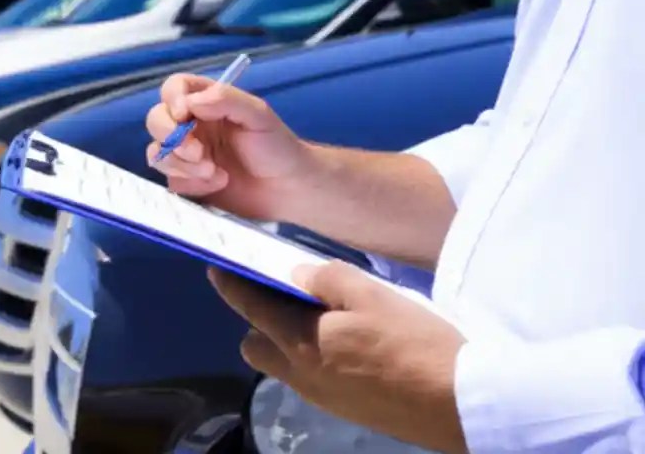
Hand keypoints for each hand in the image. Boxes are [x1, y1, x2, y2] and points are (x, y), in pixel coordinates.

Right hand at [145, 72, 314, 219]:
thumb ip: (226, 99)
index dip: (172, 99)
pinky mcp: (187, 181)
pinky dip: (191, 183)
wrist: (288, 191)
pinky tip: (217, 184)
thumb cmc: (277, 147)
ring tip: (214, 172)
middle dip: (171, 136)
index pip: (174, 88)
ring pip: (158, 152)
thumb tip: (190, 102)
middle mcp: (191, 125)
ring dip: (182, 164)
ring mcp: (186, 155)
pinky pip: (171, 180)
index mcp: (207, 102)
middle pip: (156, 119)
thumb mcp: (258, 114)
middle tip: (198, 152)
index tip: (184, 114)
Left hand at [210, 262, 466, 453]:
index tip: (217, 268)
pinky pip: (311, 378)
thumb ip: (327, 279)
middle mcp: (301, 375)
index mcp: (300, 343)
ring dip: (287, 340)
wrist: (460, 404)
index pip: (250, 308)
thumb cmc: (413, 343)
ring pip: (284, 365)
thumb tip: (297, 277)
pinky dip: (313, 357)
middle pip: (257, 345)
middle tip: (286, 293)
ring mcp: (322, 397)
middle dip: (259, 320)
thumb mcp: (372, 295)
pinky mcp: (345, 409)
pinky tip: (346, 342)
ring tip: (322, 316)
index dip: (231, 285)